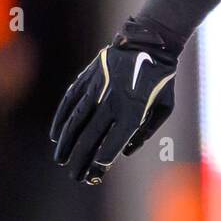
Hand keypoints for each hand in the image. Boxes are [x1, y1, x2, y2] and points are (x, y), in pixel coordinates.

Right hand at [49, 19, 179, 184]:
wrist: (149, 44)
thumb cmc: (161, 80)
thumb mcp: (164, 107)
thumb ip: (146, 132)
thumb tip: (126, 152)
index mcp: (134, 111)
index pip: (113, 143)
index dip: (102, 161)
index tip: (95, 173)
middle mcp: (112, 102)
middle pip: (92, 138)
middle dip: (82, 159)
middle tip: (75, 176)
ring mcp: (97, 90)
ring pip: (76, 122)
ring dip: (66, 144)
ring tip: (60, 160)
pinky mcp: (86, 80)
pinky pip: (69, 103)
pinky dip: (60, 120)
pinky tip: (55, 135)